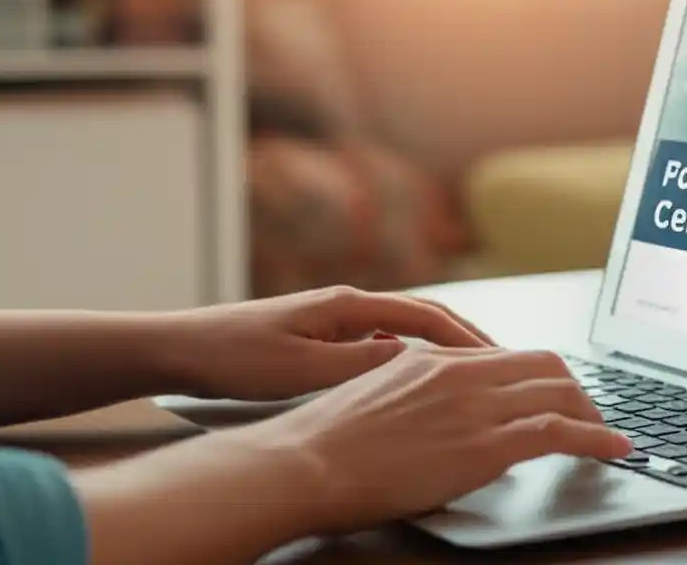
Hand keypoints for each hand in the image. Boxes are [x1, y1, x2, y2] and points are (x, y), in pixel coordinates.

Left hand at [167, 286, 495, 400]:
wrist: (182, 349)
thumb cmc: (234, 357)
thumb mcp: (301, 368)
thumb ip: (359, 363)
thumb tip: (417, 360)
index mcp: (346, 305)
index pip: (425, 316)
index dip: (467, 338)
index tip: (501, 358)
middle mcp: (346, 305)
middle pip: (423, 316)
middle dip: (466, 338)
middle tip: (504, 364)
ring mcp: (334, 319)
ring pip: (404, 330)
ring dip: (441, 348)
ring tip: (473, 373)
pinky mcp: (321, 337)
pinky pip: (381, 344)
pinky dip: (411, 358)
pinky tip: (418, 380)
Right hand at [237, 347, 631, 534]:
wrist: (305, 462)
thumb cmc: (325, 443)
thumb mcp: (375, 398)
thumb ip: (415, 396)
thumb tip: (438, 414)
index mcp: (434, 359)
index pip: (508, 355)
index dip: (542, 377)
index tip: (555, 396)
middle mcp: (462, 372)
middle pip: (545, 365)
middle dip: (577, 390)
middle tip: (590, 416)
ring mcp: (475, 406)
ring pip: (560, 393)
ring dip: (594, 415)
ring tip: (609, 436)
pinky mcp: (485, 445)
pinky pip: (559, 432)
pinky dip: (598, 438)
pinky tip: (614, 449)